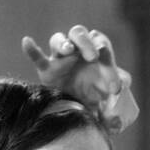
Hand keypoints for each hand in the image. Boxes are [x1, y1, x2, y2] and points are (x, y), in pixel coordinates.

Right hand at [22, 24, 137, 132]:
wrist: (77, 116)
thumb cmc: (97, 105)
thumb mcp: (111, 105)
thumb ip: (119, 100)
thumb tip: (122, 90)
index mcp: (96, 55)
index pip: (103, 47)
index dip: (109, 62)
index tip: (113, 87)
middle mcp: (78, 52)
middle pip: (80, 33)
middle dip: (87, 42)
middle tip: (93, 57)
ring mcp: (61, 59)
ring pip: (59, 40)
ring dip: (64, 43)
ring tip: (69, 51)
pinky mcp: (47, 71)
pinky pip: (38, 58)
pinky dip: (32, 50)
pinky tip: (27, 41)